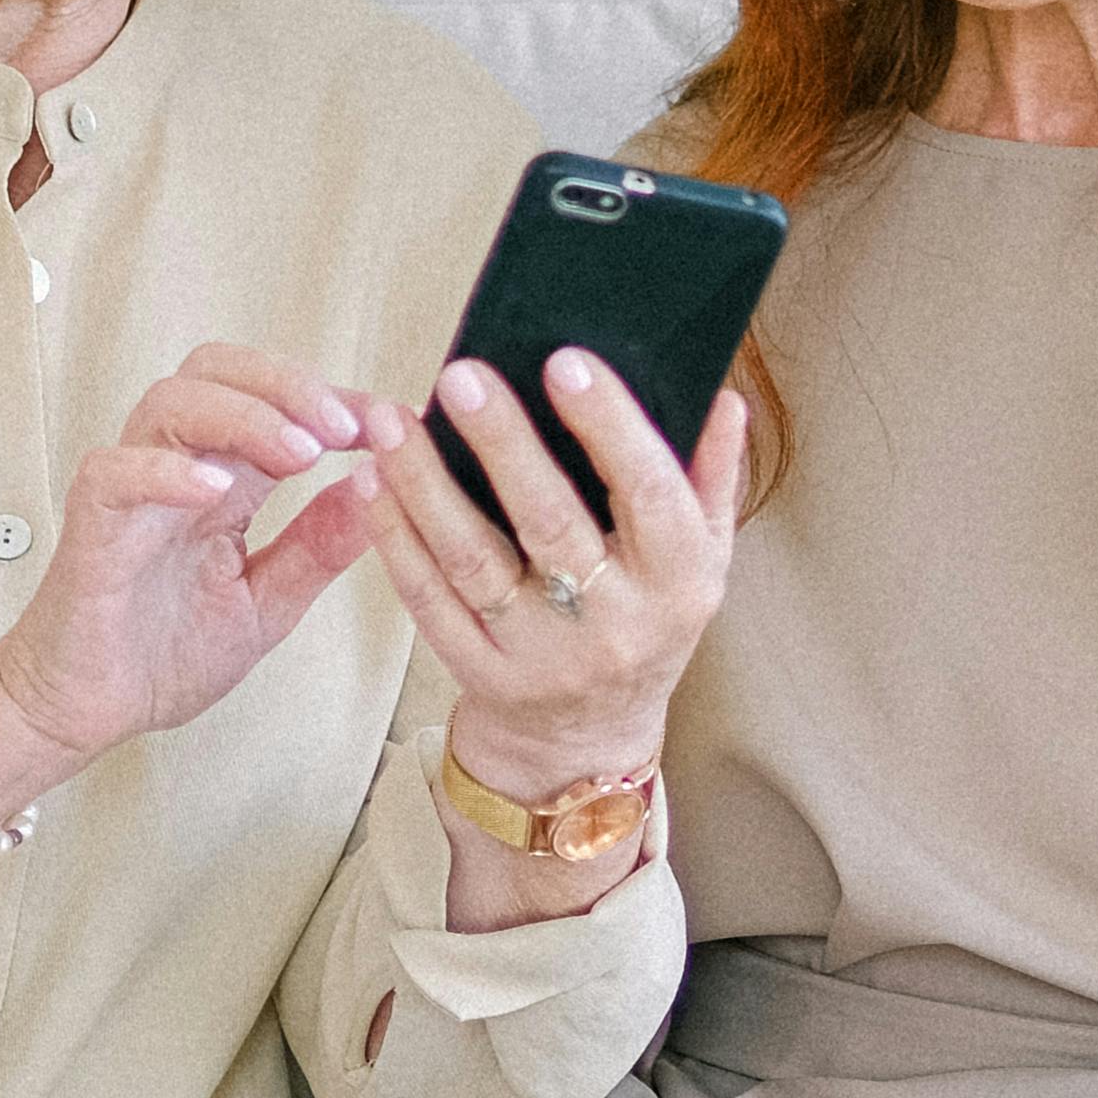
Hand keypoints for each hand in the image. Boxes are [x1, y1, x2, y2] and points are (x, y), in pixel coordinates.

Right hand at [0, 345, 394, 759]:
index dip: (333, 398)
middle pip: (218, 371)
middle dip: (287, 385)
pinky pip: (115, 473)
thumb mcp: (266, 603)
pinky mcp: (90, 525)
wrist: (87, 710)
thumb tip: (377, 487)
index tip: (391, 420)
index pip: (274, 402)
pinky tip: (213, 489)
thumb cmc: (161, 654)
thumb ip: (316, 547)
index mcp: (223, 482)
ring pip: (172, 403)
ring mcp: (130, 491)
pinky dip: (164, 472)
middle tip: (346, 427)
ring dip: (243, 416)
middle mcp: (175, 471)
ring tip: (299, 453)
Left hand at [365, 348, 746, 802]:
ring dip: (426, 486)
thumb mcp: (701, 559)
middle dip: (503, 444)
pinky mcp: (480, 675)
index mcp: (677, 582)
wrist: (591, 735)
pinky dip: (397, 540)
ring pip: (475, 563)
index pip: (648, 493)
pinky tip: (374, 483)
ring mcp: (541, 657)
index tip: (566, 362)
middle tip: (461, 375)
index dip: (609, 427)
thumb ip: (710, 478)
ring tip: (392, 421)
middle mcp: (613, 625)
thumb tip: (723, 399)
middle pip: (551, 524)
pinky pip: (430, 601)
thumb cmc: (649, 619)